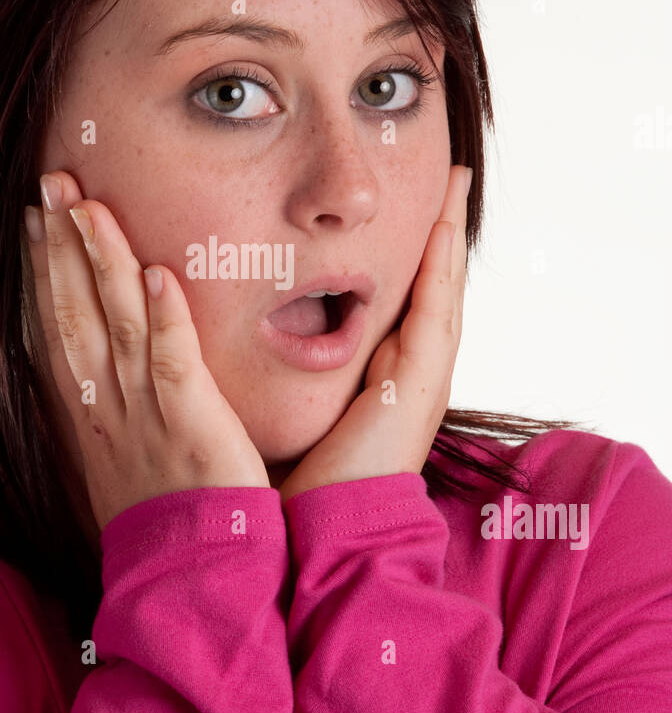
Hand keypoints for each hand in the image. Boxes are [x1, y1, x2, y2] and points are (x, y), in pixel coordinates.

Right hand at [26, 170, 270, 530]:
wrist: (186, 579)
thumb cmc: (159, 518)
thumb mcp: (117, 459)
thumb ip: (109, 407)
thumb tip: (94, 375)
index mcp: (90, 410)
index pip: (57, 325)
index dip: (42, 269)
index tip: (30, 218)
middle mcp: (108, 405)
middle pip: (76, 311)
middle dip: (60, 245)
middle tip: (51, 183)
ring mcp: (146, 414)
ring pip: (117, 324)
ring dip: (101, 262)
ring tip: (89, 207)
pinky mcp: (193, 426)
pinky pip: (174, 364)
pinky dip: (166, 318)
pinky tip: (159, 273)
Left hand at [277, 164, 471, 503]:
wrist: (328, 539)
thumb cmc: (306, 482)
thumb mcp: (300, 410)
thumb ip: (290, 376)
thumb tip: (257, 340)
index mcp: (384, 375)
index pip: (405, 297)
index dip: (412, 250)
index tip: (414, 201)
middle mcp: (411, 373)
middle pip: (433, 285)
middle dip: (441, 228)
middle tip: (452, 174)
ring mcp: (422, 380)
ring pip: (443, 290)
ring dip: (450, 233)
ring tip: (455, 182)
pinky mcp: (420, 391)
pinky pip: (436, 317)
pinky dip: (441, 270)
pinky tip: (441, 229)